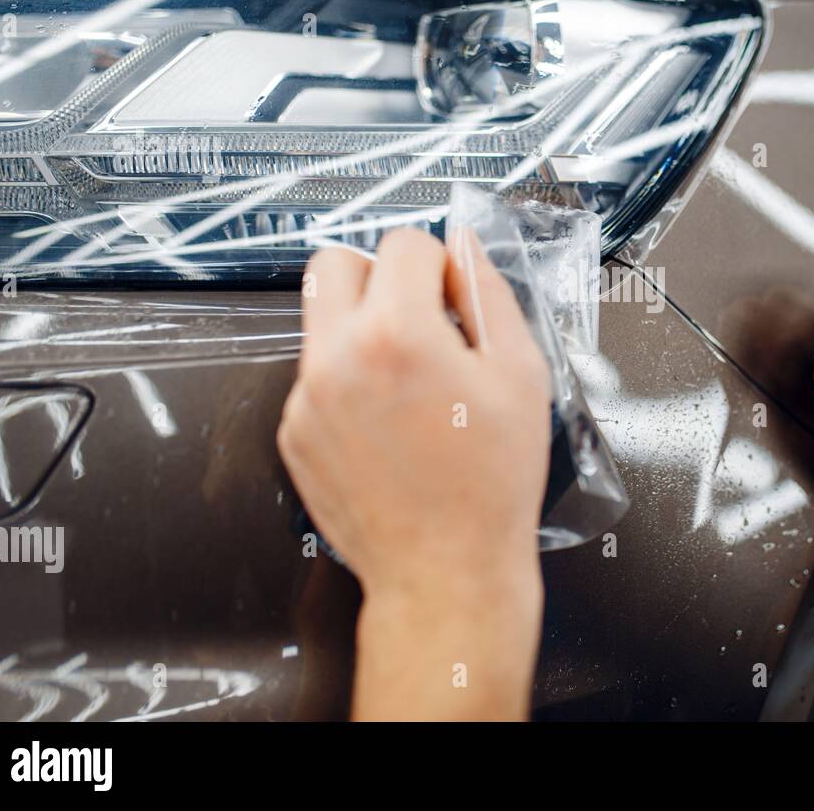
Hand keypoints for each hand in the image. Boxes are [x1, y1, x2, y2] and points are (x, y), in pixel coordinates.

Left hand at [277, 228, 551, 718]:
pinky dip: (347, 380)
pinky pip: (313, 376)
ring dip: (361, 327)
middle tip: (418, 317)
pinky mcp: (293, 432)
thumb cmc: (489, 485)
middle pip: (335, 262)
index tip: (453, 297)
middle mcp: (338, 357)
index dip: (439, 264)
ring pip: (319, 319)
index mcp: (397, 334)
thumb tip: (466, 247)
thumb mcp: (520, 375)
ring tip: (408, 378)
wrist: (444, 570)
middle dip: (379, 276)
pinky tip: (389, 421)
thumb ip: (490, 294)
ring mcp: (306, 397)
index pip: (403, 243)